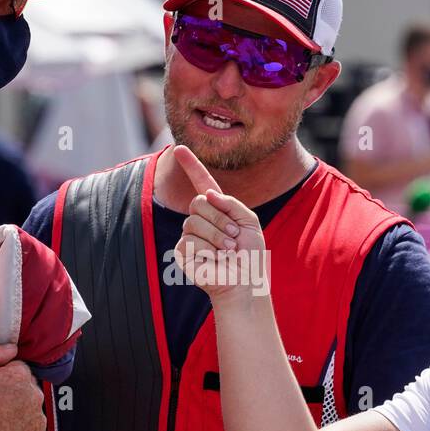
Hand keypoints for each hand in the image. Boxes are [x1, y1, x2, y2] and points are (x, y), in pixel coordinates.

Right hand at [171, 145, 266, 302]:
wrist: (245, 281)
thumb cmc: (250, 255)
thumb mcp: (249, 221)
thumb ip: (231, 203)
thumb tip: (208, 193)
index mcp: (217, 209)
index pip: (201, 183)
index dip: (191, 166)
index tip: (179, 149)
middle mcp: (201, 220)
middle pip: (198, 202)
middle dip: (220, 218)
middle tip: (234, 236)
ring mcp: (190, 235)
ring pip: (194, 221)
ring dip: (217, 235)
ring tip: (228, 250)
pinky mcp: (183, 252)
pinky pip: (190, 241)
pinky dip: (208, 250)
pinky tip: (216, 260)